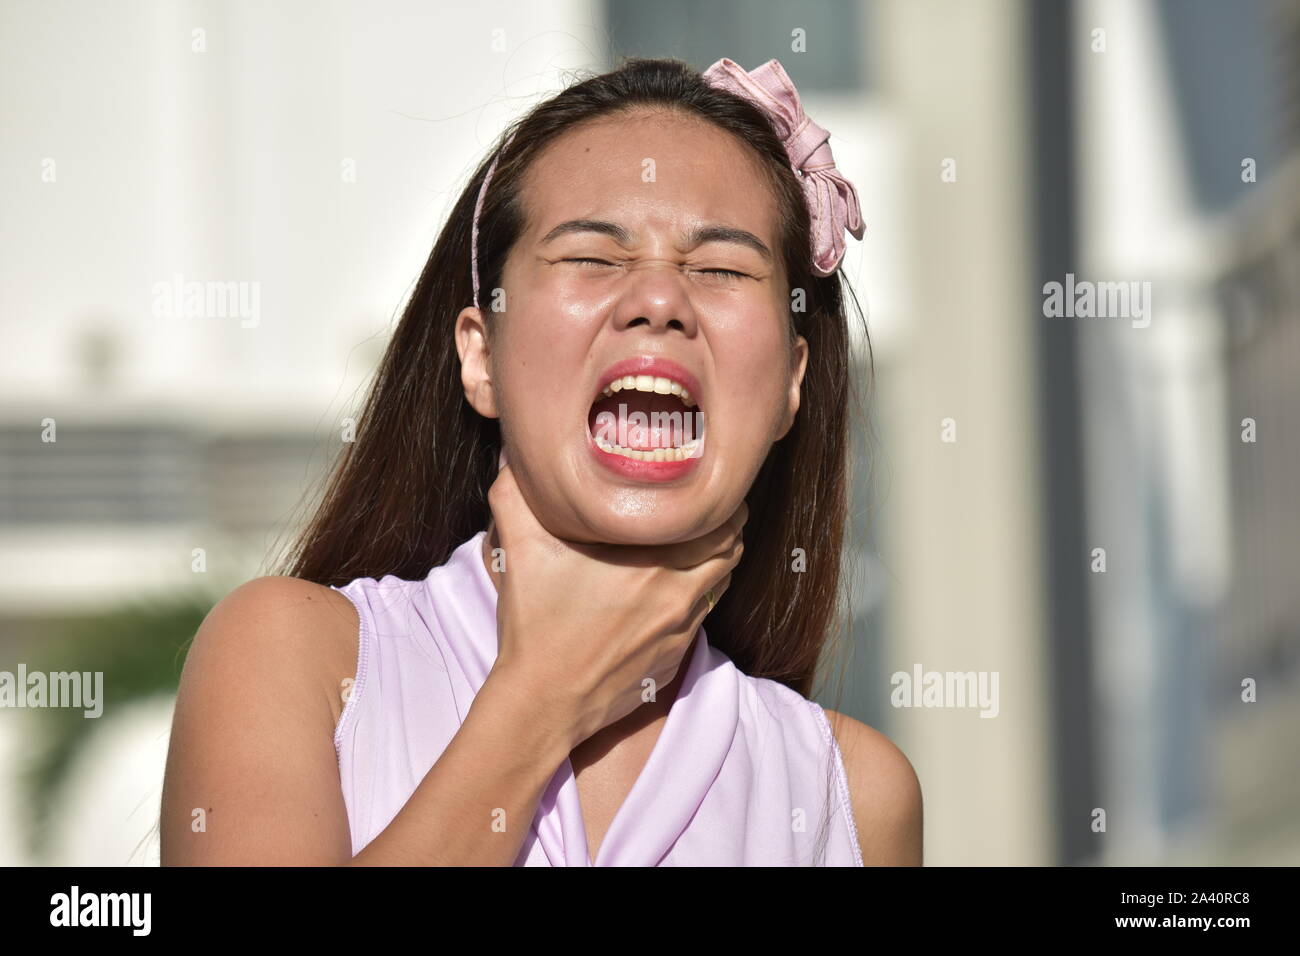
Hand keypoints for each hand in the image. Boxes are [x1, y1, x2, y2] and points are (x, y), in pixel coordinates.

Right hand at [483, 454, 746, 747]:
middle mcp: (676, 593)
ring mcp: (681, 629)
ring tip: (697, 539)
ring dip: (718, 556)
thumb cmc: (534, 623)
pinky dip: (701, 591)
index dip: (717, 498)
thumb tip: (513, 454)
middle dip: (725, 522)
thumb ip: (515, 491)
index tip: (700, 483)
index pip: (718, 519)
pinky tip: (675, 582)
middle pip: (731, 546)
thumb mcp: (517, 548)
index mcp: (649, 561)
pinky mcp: (676, 656)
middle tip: (705, 506)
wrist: (543, 701)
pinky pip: (705, 613)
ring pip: (723, 579)